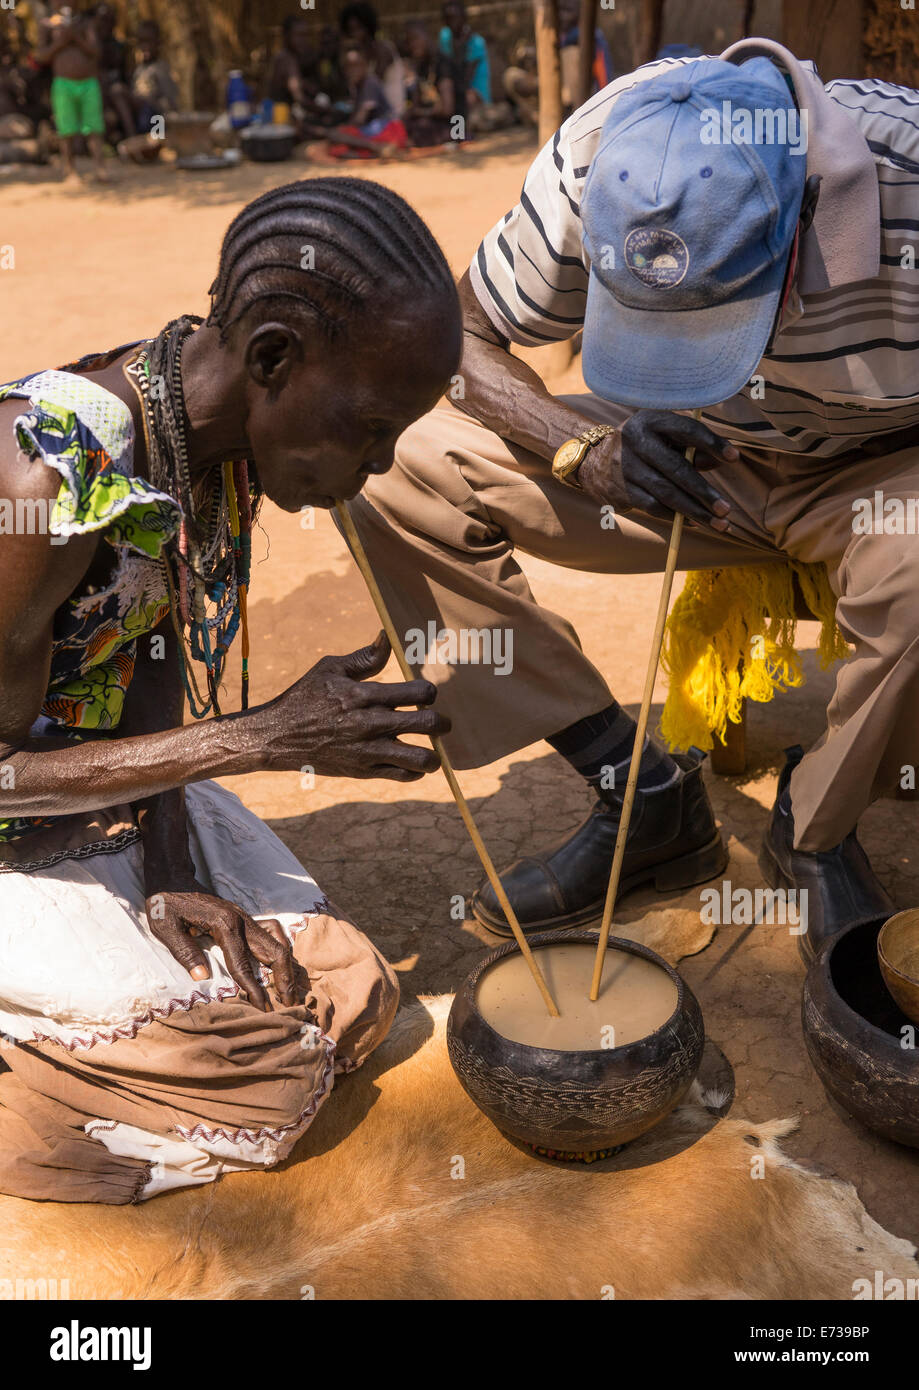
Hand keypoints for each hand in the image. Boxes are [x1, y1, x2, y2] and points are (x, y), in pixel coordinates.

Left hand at [145, 880, 308, 1011]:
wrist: (172, 877)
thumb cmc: (166, 904)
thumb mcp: (166, 928)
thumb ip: (185, 952)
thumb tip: (202, 978)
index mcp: (224, 924)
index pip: (243, 963)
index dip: (253, 988)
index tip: (262, 1008)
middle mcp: (242, 920)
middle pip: (274, 950)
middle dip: (284, 979)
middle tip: (289, 1003)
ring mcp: (246, 918)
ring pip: (278, 941)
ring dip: (286, 966)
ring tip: (290, 989)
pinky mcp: (245, 918)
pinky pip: (272, 933)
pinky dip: (280, 950)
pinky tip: (280, 965)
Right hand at [247, 631, 449, 780]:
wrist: (277, 737)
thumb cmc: (305, 696)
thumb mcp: (330, 668)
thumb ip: (365, 657)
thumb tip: (388, 635)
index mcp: (363, 695)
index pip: (418, 693)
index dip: (429, 692)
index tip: (424, 695)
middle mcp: (369, 724)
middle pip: (428, 724)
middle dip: (442, 723)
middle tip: (441, 723)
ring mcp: (367, 751)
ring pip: (420, 758)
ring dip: (434, 754)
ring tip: (432, 748)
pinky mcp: (362, 771)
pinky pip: (402, 776)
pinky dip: (415, 770)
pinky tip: (412, 761)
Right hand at [577, 410, 737, 529]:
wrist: (593, 459)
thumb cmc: (645, 447)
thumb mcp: (665, 438)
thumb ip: (691, 448)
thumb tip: (717, 463)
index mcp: (651, 421)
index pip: (686, 430)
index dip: (712, 443)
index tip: (734, 458)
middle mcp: (636, 442)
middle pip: (676, 469)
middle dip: (704, 492)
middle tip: (726, 510)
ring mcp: (626, 467)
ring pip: (666, 494)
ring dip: (694, 511)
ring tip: (718, 523)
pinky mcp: (622, 490)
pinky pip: (653, 507)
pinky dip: (675, 517)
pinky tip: (693, 522)